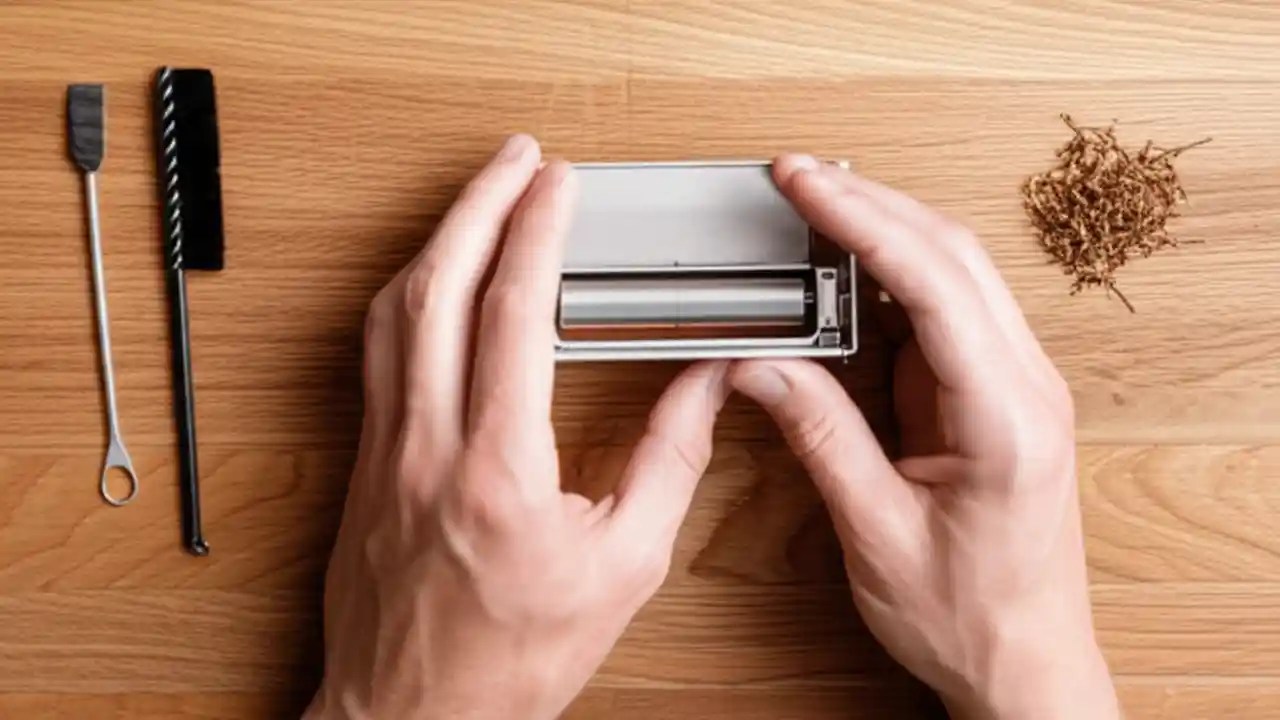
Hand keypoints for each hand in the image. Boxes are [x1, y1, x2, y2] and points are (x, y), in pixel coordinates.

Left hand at [305, 136, 728, 719]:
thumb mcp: (623, 569)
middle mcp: (427, 447)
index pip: (513, 315)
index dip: (536, 233)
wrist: (411, 717)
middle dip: (477, 205)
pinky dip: (406, 296)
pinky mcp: (363, 464)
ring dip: (435, 242)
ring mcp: (384, 451)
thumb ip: (669, 464)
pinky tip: (428, 282)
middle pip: (436, 289)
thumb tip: (704, 390)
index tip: (557, 188)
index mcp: (498, 471)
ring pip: (392, 314)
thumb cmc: (509, 662)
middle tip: (513, 163)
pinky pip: (375, 354)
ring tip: (475, 201)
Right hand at [730, 157, 1120, 718]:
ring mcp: (1017, 386)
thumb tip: (761, 363)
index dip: (862, 222)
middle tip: (797, 178)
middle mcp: (1026, 388)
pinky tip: (847, 267)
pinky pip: (945, 312)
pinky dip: (892, 277)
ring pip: (953, 273)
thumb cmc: (970, 617)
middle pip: (951, 257)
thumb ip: (820, 435)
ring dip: (884, 232)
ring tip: (813, 208)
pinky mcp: (995, 394)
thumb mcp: (876, 532)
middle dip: (870, 205)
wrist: (1026, 662)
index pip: (933, 284)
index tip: (806, 185)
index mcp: (1006, 420)